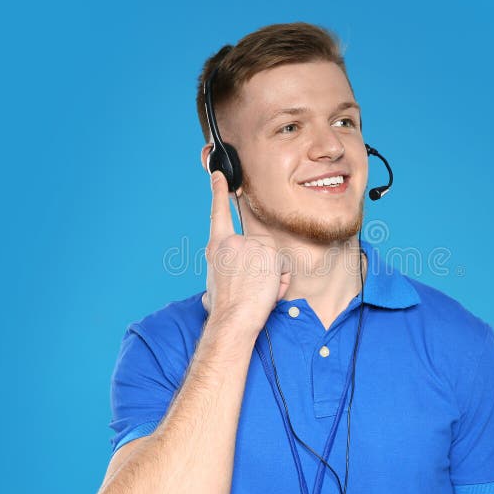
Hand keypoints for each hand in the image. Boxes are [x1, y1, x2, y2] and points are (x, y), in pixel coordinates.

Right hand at [201, 171, 290, 333]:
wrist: (233, 318)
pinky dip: (280, 283)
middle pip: (259, 247)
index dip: (217, 191)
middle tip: (249, 287)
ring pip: (272, 259)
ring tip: (256, 291)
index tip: (218, 174)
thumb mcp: (215, 284)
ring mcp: (251, 245)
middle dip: (261, 268)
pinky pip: (283, 269)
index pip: (217, 213)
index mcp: (217, 247)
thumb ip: (222, 274)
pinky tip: (267, 291)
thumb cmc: (224, 308)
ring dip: (271, 277)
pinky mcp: (268, 253)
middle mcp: (233, 242)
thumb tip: (210, 295)